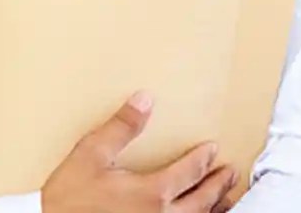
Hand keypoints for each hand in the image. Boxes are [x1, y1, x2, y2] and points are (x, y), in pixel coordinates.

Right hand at [41, 91, 237, 212]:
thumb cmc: (70, 197)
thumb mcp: (91, 154)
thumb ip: (121, 127)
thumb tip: (145, 99)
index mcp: (151, 193)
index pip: (189, 172)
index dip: (203, 158)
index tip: (212, 148)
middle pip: (202, 200)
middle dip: (218, 184)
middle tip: (229, 171)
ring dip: (216, 207)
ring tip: (226, 196)